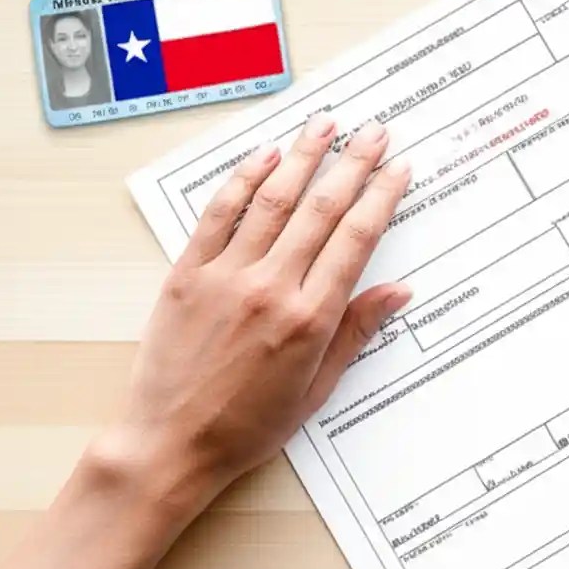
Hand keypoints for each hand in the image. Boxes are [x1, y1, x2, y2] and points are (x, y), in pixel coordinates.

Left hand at [95, 114, 411, 509]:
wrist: (170, 443)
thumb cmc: (247, 427)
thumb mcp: (316, 389)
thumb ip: (355, 332)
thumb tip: (398, 291)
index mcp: (309, 319)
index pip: (355, 240)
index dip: (381, 197)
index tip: (398, 168)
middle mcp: (270, 288)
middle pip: (321, 210)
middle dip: (352, 164)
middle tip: (374, 132)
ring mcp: (225, 277)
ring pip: (273, 201)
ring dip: (303, 157)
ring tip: (325, 124)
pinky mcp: (186, 275)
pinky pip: (218, 215)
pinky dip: (243, 181)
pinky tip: (265, 156)